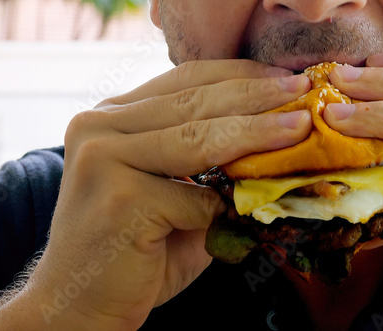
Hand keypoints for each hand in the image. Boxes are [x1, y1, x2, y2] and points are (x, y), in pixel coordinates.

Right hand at [21, 60, 311, 329]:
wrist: (79, 307)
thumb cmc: (136, 250)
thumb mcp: (175, 191)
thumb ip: (210, 161)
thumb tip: (280, 132)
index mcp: (110, 117)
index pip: (184, 80)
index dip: (239, 75)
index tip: (285, 76)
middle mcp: (98, 126)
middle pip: (194, 102)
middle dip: (256, 94)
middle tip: (303, 89)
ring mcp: (103, 158)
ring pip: (199, 138)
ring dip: (257, 132)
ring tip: (299, 126)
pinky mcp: (119, 197)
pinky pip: (193, 198)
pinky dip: (225, 207)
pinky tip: (251, 206)